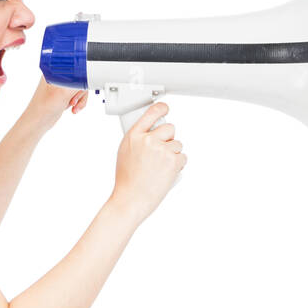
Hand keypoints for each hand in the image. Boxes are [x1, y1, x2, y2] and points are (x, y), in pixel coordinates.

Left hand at [27, 78, 87, 133]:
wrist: (39, 122)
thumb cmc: (44, 107)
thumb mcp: (63, 92)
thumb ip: (77, 84)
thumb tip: (88, 78)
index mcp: (54, 72)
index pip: (75, 68)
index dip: (80, 79)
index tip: (79, 88)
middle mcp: (58, 77)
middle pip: (80, 79)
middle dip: (80, 93)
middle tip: (73, 100)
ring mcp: (61, 87)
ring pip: (80, 89)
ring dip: (79, 99)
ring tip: (73, 106)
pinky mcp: (63, 95)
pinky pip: (77, 96)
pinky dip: (78, 103)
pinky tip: (72, 108)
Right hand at [109, 102, 185, 221]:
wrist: (131, 199)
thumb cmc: (127, 180)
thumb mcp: (125, 153)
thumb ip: (138, 140)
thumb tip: (150, 134)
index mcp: (134, 136)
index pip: (150, 114)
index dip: (161, 109)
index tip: (165, 108)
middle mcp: (148, 140)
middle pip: (170, 128)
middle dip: (169, 138)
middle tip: (162, 152)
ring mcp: (161, 150)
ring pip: (178, 144)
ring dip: (174, 154)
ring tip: (161, 167)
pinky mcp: (173, 161)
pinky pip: (183, 157)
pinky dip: (179, 165)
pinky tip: (167, 173)